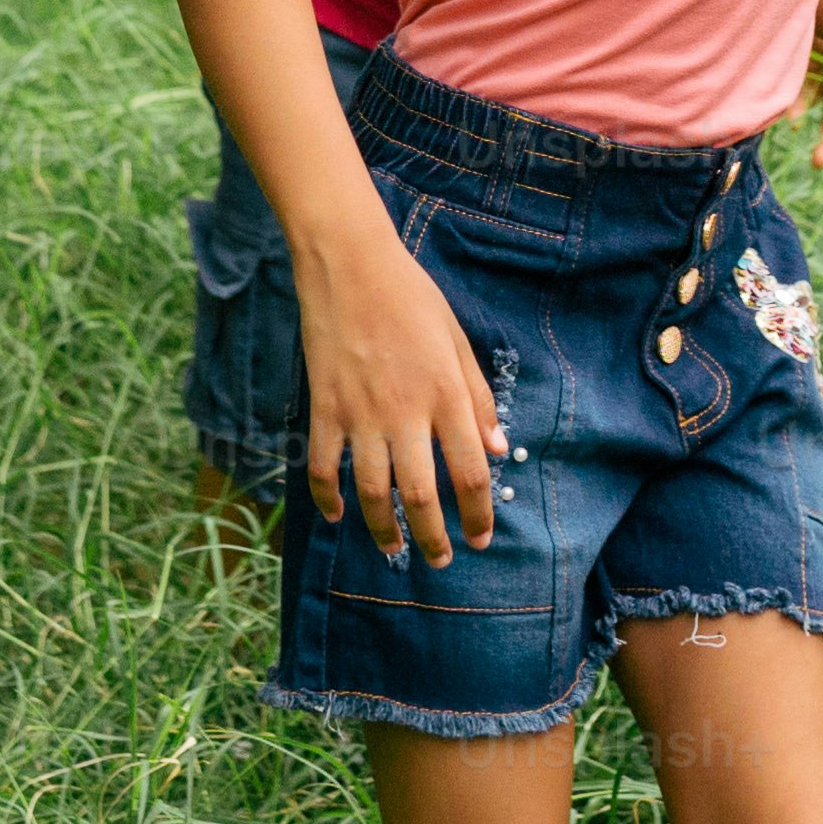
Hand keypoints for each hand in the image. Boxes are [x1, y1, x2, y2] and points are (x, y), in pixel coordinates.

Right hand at [295, 224, 513, 569]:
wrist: (349, 264)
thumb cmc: (411, 297)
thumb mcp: (457, 340)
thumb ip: (478, 397)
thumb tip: (499, 448)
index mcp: (446, 394)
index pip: (470, 473)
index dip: (478, 514)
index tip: (481, 537)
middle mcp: (406, 412)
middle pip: (423, 496)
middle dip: (434, 537)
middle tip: (441, 559)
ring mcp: (361, 413)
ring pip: (373, 492)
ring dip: (384, 529)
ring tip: (394, 548)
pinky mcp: (325, 407)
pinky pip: (323, 466)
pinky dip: (327, 497)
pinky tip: (338, 515)